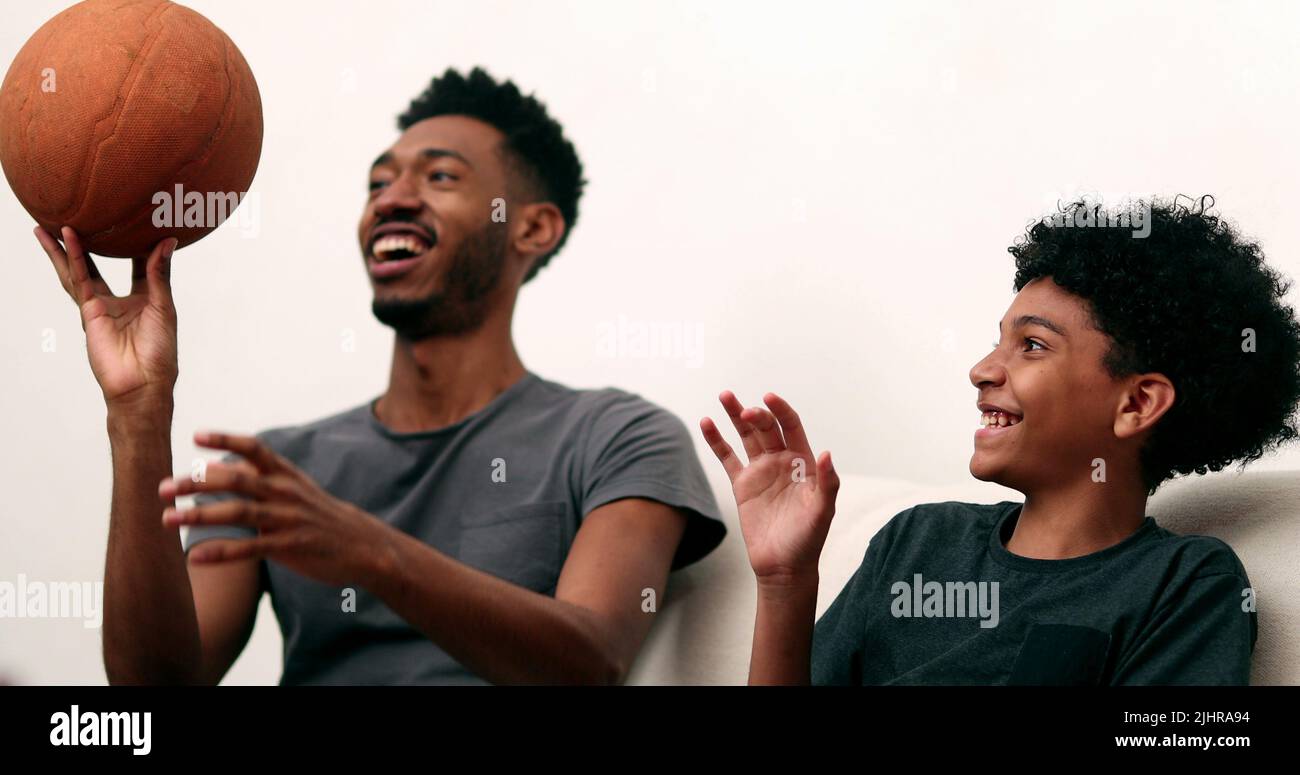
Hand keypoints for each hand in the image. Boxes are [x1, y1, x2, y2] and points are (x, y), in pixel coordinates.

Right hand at [36, 226, 178, 406]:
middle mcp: (119, 300)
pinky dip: (72, 259)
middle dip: (87, 245)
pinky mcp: (89, 312)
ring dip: (66, 249)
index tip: (137, 222)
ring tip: (54, 225)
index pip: (139, 265)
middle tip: (78, 219)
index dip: (136, 245)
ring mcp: (100, 306)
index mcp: (144, 298)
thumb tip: (167, 241)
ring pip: (79, 271)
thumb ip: (160, 274)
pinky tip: (67, 239)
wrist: (144, 383)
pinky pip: (80, 280)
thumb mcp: (164, 307)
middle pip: (99, 266)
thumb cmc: (160, 352)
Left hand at [158, 431, 392, 585]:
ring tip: (167, 520)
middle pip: (236, 480)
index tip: (195, 436)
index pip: (254, 449)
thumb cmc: (321, 516)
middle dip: (196, 482)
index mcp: (286, 474)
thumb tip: (223, 466)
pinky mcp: (290, 546)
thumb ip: (262, 478)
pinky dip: (221, 552)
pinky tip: (195, 556)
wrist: (363, 545)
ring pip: (239, 512)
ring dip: (199, 516)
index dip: (226, 439)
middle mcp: (285, 491)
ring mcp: (288, 519)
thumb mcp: (297, 488)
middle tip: (162, 488)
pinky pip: (250, 549)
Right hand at [699, 391, 838, 584]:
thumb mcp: (822, 511)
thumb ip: (827, 483)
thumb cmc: (808, 540)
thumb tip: (827, 454)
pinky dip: (717, 440)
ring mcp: (760, 471)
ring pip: (746, 436)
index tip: (769, 398)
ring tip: (725, 395)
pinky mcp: (742, 484)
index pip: (791, 427)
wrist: (784, 566)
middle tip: (745, 411)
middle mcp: (781, 461)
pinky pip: (727, 457)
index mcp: (803, 462)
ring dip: (735, 415)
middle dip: (755, 415)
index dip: (781, 410)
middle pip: (766, 428)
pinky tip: (707, 423)